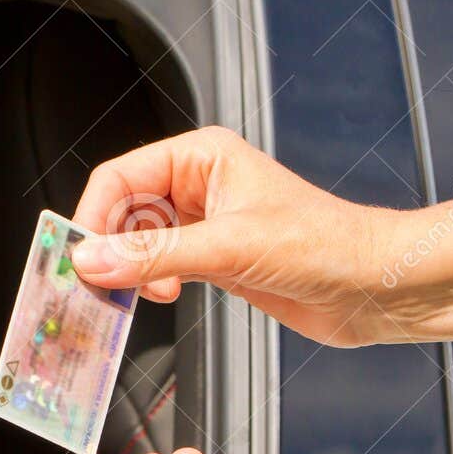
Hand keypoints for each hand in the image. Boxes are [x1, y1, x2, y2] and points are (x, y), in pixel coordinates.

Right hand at [67, 126, 405, 347]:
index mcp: (201, 156)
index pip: (119, 178)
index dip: (92, 218)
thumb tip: (92, 259)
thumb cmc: (328, 246)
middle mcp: (199, 184)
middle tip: (95, 286)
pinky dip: (149, 284)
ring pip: (137, 243)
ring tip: (135, 296)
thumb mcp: (230, 248)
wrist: (375, 287)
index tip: (77, 259)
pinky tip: (164, 296)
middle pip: (122, 211)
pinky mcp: (214, 259)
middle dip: (107, 249)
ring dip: (129, 271)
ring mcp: (205, 223)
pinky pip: (159, 267)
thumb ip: (154, 255)